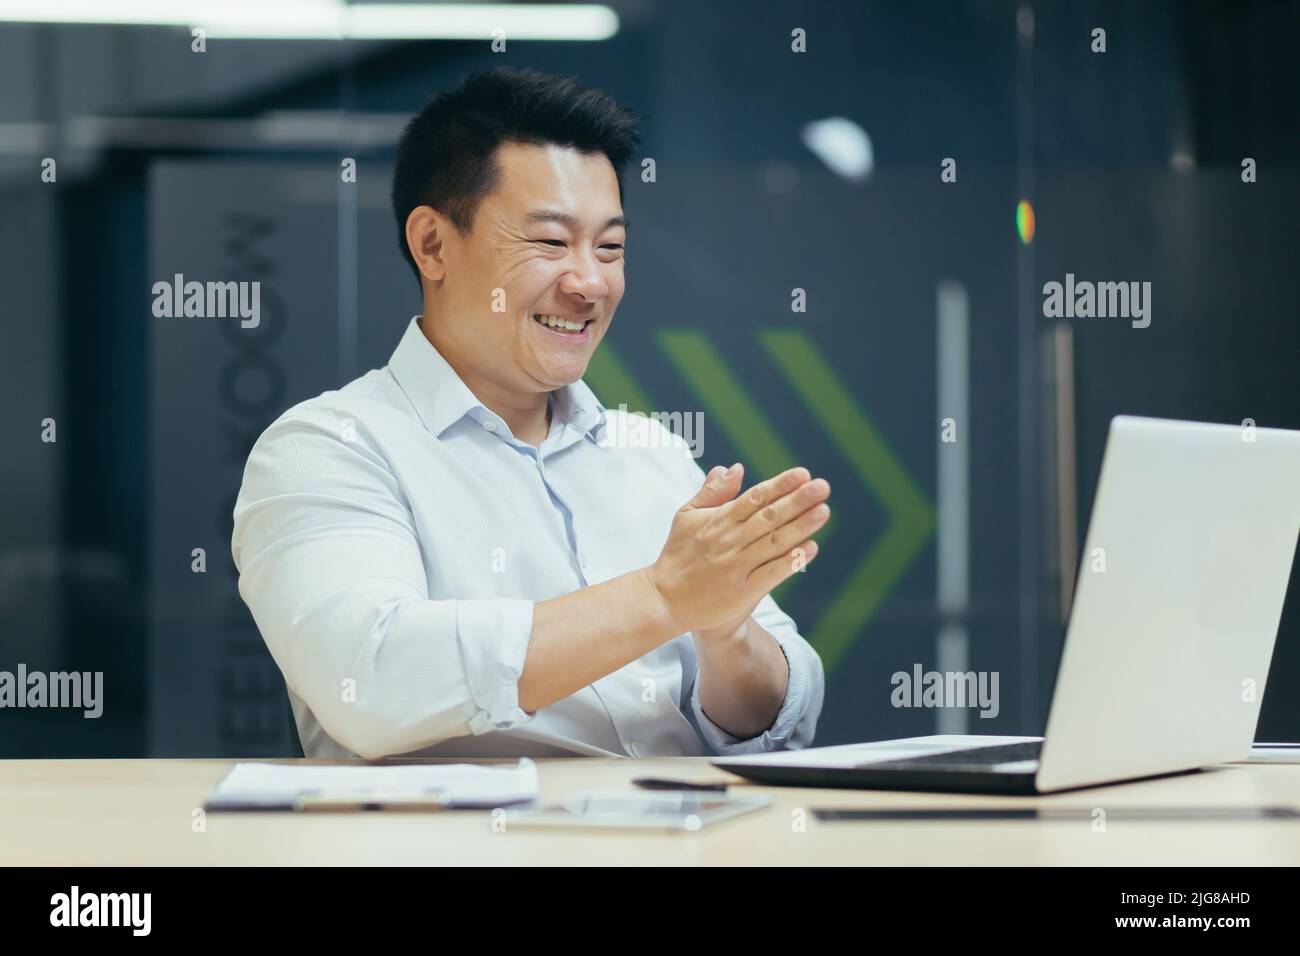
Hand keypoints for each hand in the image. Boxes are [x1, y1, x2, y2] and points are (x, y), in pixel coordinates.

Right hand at [646, 462, 829, 634]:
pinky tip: (810, 548)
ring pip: (774, 542)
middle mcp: (729, 541)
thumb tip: (736, 468)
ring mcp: (736, 566)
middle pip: (769, 516)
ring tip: (823, 511)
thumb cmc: (678, 554)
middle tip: (823, 487)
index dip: (780, 485)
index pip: (755, 498)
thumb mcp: (687, 516)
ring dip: (801, 526)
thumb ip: (712, 492)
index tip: (803, 474)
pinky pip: (771, 573)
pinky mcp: (742, 591)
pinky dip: (791, 561)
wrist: (665, 599)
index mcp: (718, 520)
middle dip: (798, 500)